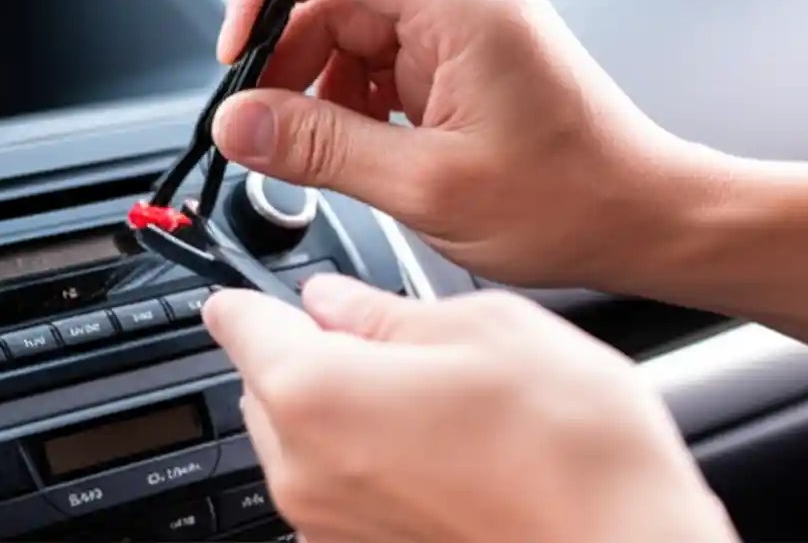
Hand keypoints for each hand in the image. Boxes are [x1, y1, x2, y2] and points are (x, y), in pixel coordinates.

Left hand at [203, 277, 735, 542]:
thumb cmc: (571, 450)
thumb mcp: (484, 328)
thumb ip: (384, 311)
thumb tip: (332, 301)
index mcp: (314, 392)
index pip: (235, 321)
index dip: (254, 293)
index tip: (270, 288)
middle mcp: (302, 468)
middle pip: (262, 384)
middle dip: (304, 352)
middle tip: (384, 340)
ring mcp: (327, 524)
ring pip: (297, 438)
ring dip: (335, 409)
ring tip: (427, 399)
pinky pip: (333, 488)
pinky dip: (362, 462)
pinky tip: (437, 450)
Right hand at [210, 0, 720, 292]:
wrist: (650, 221)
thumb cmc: (573, 203)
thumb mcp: (426, 186)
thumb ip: (320, 149)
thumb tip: (239, 124)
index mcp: (461, 8)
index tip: (237, 53)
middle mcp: (465, 3)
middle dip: (287, 58)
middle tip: (261, 125)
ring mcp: (468, 31)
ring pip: (355, 32)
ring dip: (319, 87)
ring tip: (313, 150)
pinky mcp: (468, 61)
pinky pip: (385, 61)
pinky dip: (353, 101)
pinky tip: (355, 147)